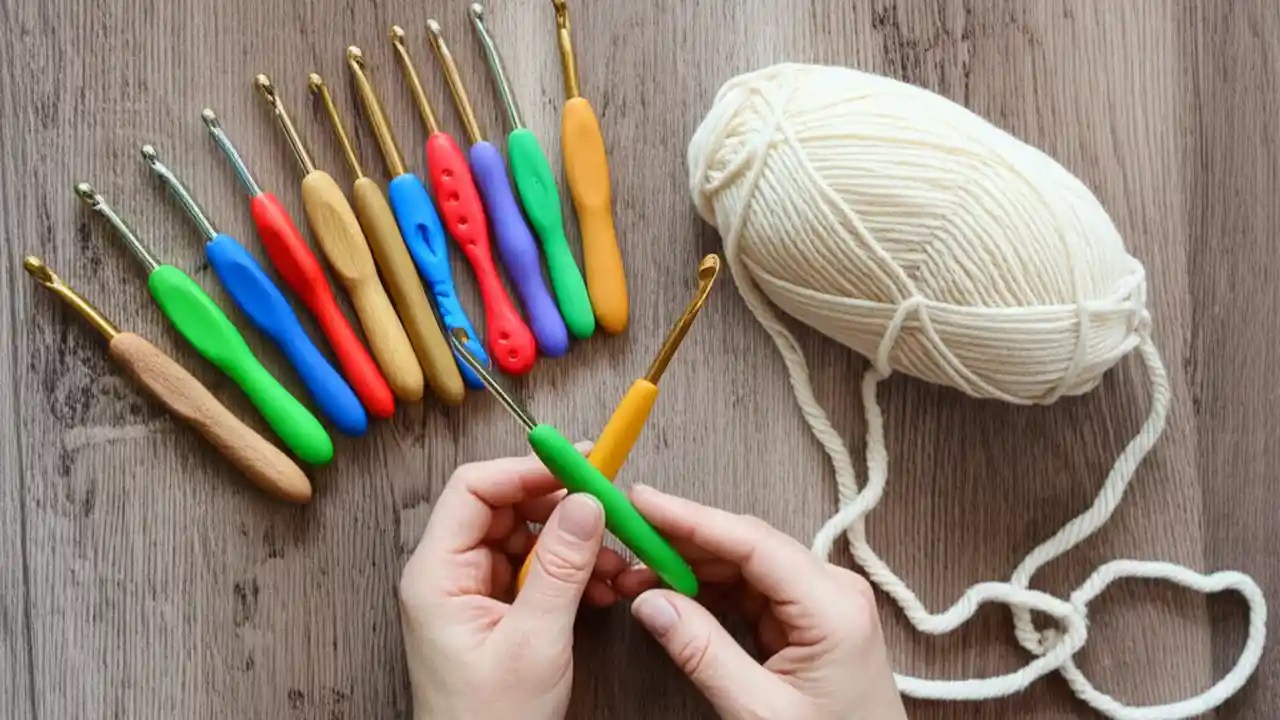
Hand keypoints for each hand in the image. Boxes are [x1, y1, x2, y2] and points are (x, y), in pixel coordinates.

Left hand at [398, 452, 628, 719]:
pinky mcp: (498, 610)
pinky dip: (572, 572)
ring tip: (614, 564)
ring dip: (574, 544)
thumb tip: (585, 502)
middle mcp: (450, 574)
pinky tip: (602, 588)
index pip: (474, 489)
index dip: (526, 470)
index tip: (579, 466)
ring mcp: (474, 592)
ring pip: (527, 537)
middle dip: (560, 507)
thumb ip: (561, 567)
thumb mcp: (534, 641)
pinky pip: (537, 570)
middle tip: (608, 508)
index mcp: (436, 574)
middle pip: (504, 507)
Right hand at [616, 486, 906, 719]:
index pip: (753, 542)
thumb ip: (703, 654)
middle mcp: (834, 590)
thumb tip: (650, 603)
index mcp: (833, 606)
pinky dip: (709, 587)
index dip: (692, 518)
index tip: (643, 502)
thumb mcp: (761, 712)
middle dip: (683, 538)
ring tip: (638, 571)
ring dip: (691, 563)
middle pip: (748, 545)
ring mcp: (823, 601)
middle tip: (627, 534)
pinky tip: (673, 589)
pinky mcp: (809, 618)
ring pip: (745, 563)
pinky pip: (752, 588)